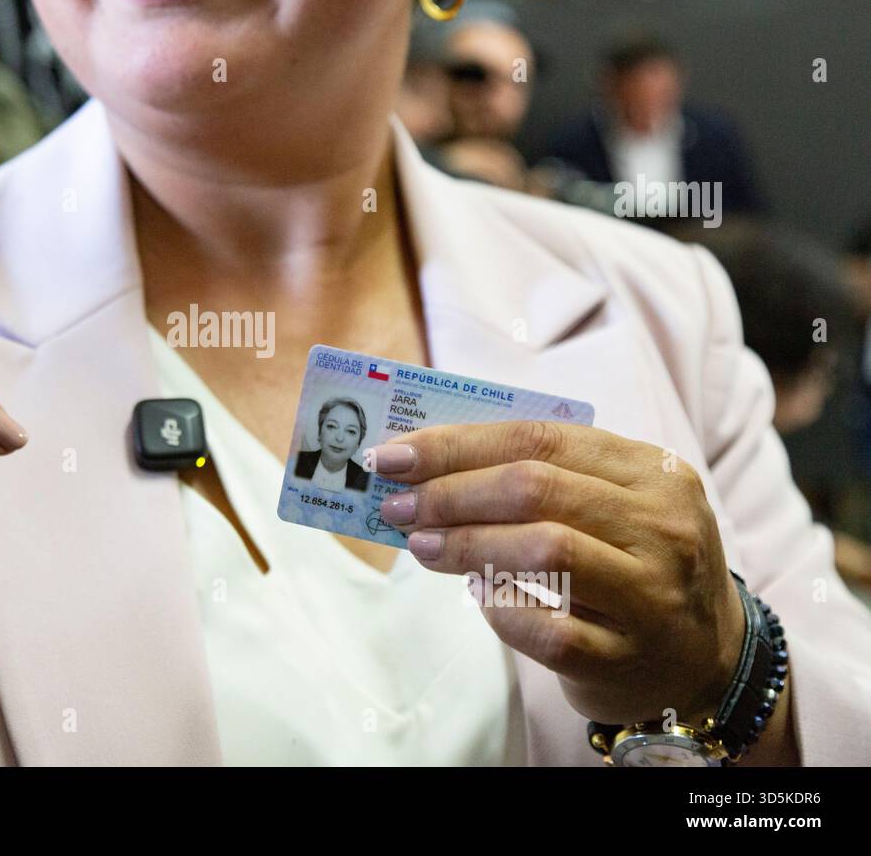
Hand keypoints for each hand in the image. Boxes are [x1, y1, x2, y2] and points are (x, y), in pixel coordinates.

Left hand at [369, 421, 745, 726]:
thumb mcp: (609, 503)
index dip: (456, 444)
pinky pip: (548, 629)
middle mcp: (662, 526)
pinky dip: (499, 606)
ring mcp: (653, 595)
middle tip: (397, 505)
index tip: (395, 454)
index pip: (539, 439)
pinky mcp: (629, 658)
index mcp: (651, 471)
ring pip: (545, 550)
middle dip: (450, 493)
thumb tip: (426, 464)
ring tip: (420, 545)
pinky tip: (477, 593)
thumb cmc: (631, 564)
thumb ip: (537, 476)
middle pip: (536, 489)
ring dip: (465, 544)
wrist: (704, 659)